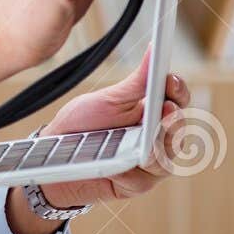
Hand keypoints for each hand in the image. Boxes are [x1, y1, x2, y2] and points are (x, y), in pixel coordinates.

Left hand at [37, 49, 192, 208]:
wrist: (55, 156)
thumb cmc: (82, 125)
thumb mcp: (109, 100)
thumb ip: (137, 81)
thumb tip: (154, 50)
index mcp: (153, 112)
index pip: (177, 100)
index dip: (178, 91)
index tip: (170, 81)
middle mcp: (157, 138)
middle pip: (178, 131)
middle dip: (174, 121)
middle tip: (166, 109)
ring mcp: (150, 163)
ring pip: (166, 158)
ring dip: (156, 147)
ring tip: (147, 137)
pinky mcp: (137, 184)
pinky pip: (143, 179)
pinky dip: (130, 170)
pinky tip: (118, 166)